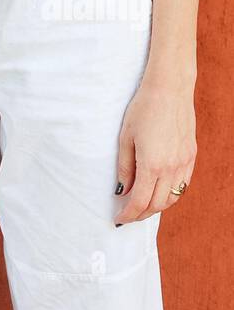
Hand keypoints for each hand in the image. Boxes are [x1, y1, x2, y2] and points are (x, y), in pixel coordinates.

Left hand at [115, 79, 195, 223]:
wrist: (170, 89)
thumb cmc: (143, 109)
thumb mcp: (125, 137)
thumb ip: (124, 168)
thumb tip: (122, 191)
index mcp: (152, 165)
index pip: (140, 201)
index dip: (128, 215)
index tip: (119, 220)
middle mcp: (171, 168)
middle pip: (157, 205)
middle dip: (141, 214)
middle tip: (128, 214)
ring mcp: (184, 163)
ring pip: (172, 198)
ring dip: (157, 206)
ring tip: (142, 204)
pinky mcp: (191, 157)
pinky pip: (183, 185)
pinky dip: (171, 194)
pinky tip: (160, 190)